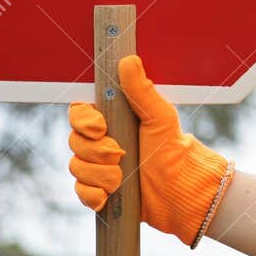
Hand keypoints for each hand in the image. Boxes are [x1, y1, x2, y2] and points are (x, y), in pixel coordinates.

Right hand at [67, 54, 233, 247]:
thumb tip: (129, 60)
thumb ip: (142, 90)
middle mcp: (101, 141)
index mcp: (113, 119)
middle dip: (97, 152)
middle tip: (121, 155)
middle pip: (75, 141)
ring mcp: (98, 167)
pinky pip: (81, 192)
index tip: (100, 127)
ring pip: (77, 167)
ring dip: (100, 175)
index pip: (79, 113)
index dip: (83, 121)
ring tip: (123, 178)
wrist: (180, 191)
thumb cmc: (172, 149)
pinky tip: (110, 195)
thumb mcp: (160, 117)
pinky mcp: (99, 192)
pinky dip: (94, 195)